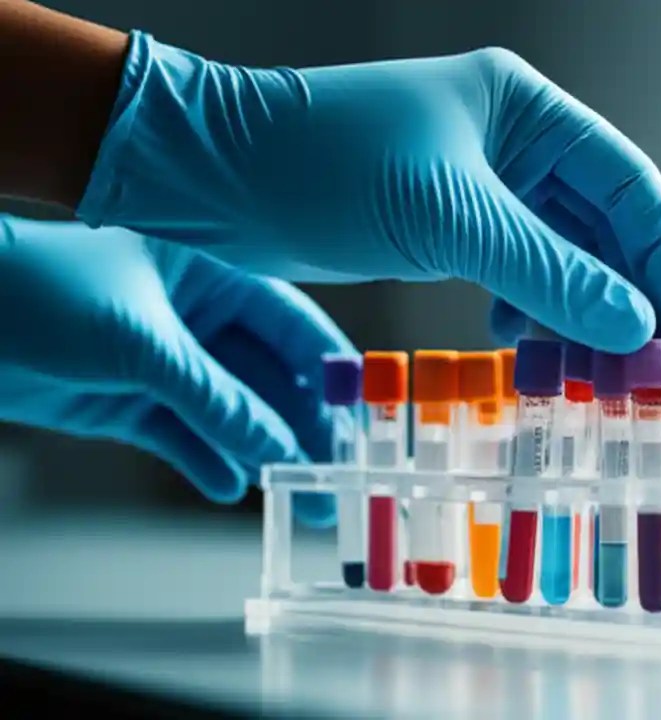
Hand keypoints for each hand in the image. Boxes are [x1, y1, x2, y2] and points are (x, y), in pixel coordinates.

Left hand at [0, 215, 352, 525]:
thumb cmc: (42, 291)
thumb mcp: (144, 345)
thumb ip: (218, 400)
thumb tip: (281, 448)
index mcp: (212, 273)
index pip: (292, 323)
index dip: (329, 369)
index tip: (360, 415)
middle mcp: (196, 315)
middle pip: (269, 376)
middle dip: (303, 427)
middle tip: (336, 476)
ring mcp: (163, 360)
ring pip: (231, 412)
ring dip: (263, 453)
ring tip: (302, 499)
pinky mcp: (129, 400)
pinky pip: (185, 435)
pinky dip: (207, 460)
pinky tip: (233, 485)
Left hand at [76, 34, 660, 351]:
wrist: (204, 174)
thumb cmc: (321, 165)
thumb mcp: (450, 218)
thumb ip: (549, 271)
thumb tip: (635, 326)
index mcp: (524, 108)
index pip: (628, 185)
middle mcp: (511, 139)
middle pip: (602, 223)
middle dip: (633, 292)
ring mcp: (477, 182)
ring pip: (559, 252)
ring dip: (583, 308)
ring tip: (599, 367)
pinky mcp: (443, 222)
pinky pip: (514, 269)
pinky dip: (530, 308)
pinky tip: (523, 341)